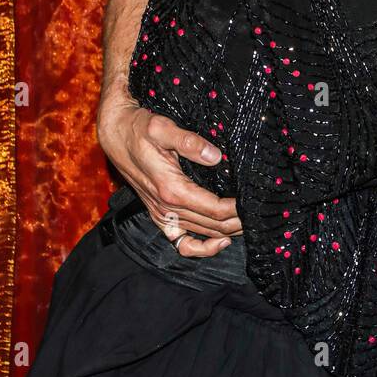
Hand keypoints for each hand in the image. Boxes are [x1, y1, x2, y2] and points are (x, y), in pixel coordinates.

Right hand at [96, 92, 241, 254]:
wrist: (115, 134)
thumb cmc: (138, 129)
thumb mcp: (162, 128)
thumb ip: (188, 142)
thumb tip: (215, 156)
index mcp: (171, 189)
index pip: (215, 209)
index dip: (239, 209)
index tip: (256, 202)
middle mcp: (167, 207)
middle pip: (213, 225)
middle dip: (239, 222)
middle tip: (261, 214)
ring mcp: (162, 214)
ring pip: (202, 235)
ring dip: (227, 233)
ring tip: (249, 224)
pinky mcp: (159, 216)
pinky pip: (180, 243)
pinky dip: (201, 248)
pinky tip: (218, 242)